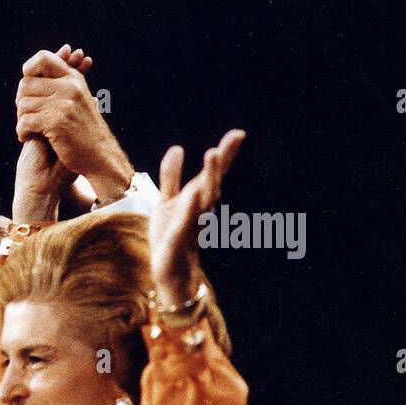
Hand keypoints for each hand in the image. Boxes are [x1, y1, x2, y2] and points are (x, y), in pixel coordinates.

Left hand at [17, 45, 133, 205]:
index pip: (42, 58)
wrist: (100, 157)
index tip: (27, 90)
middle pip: (25, 84)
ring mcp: (64, 104)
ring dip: (21, 120)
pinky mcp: (56, 122)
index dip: (29, 70)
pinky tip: (27, 138)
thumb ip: (60, 87)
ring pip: (22, 104)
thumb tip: (39, 72)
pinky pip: (25, 121)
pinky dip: (22, 132)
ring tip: (28, 130)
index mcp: (73, 79)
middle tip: (26, 117)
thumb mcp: (77, 102)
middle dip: (21, 102)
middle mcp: (70, 87)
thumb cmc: (84, 132)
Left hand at [148, 129, 245, 306]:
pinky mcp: (179, 237)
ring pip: (204, 198)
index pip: (213, 173)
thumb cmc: (171, 235)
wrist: (170, 270)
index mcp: (198, 198)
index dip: (226, 154)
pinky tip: (194, 192)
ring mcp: (192, 223)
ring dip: (209, 177)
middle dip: (219, 163)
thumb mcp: (166, 201)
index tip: (239, 134)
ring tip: (212, 154)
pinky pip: (187, 219)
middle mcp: (200, 209)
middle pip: (212, 183)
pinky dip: (190, 205)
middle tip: (223, 143)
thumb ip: (171, 177)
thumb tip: (177, 148)